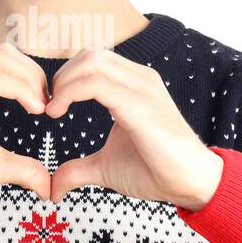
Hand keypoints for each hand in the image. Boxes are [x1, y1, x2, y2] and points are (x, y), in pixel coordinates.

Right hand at [0, 44, 52, 228]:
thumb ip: (24, 170)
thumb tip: (48, 187)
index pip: (7, 61)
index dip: (34, 77)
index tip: (48, 107)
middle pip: (7, 52)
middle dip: (35, 74)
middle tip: (48, 106)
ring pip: (2, 58)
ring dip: (30, 79)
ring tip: (41, 108)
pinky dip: (21, 89)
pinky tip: (34, 110)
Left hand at [44, 47, 223, 209]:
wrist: (191, 183)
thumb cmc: (157, 171)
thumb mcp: (106, 168)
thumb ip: (77, 170)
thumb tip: (52, 188)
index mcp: (133, 85)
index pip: (92, 60)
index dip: (64, 77)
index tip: (50, 106)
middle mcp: (139, 79)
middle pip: (89, 54)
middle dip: (60, 77)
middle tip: (50, 106)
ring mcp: (141, 88)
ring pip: (91, 62)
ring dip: (62, 82)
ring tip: (53, 109)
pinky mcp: (140, 105)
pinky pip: (97, 84)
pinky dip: (69, 93)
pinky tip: (57, 113)